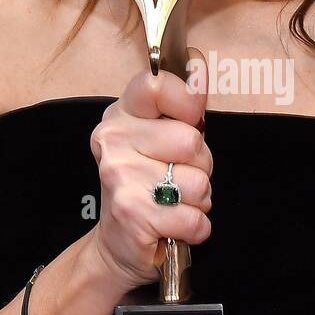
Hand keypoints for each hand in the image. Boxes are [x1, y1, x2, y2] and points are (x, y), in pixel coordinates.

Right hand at [86, 54, 211, 293]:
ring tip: (175, 203)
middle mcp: (114, 142)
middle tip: (178, 177)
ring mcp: (121, 178)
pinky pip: (195, 217)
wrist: (117, 245)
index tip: (193, 116)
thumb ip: (178, 110)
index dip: (187, 100)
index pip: (156, 86)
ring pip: (199, 183)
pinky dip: (195, 227)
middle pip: (191, 140)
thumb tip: (200, 69)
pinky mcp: (135, 215)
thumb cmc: (145, 187)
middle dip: (200, 165)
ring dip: (198, 199)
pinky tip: (174, 225)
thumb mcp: (156, 141)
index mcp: (120, 117)